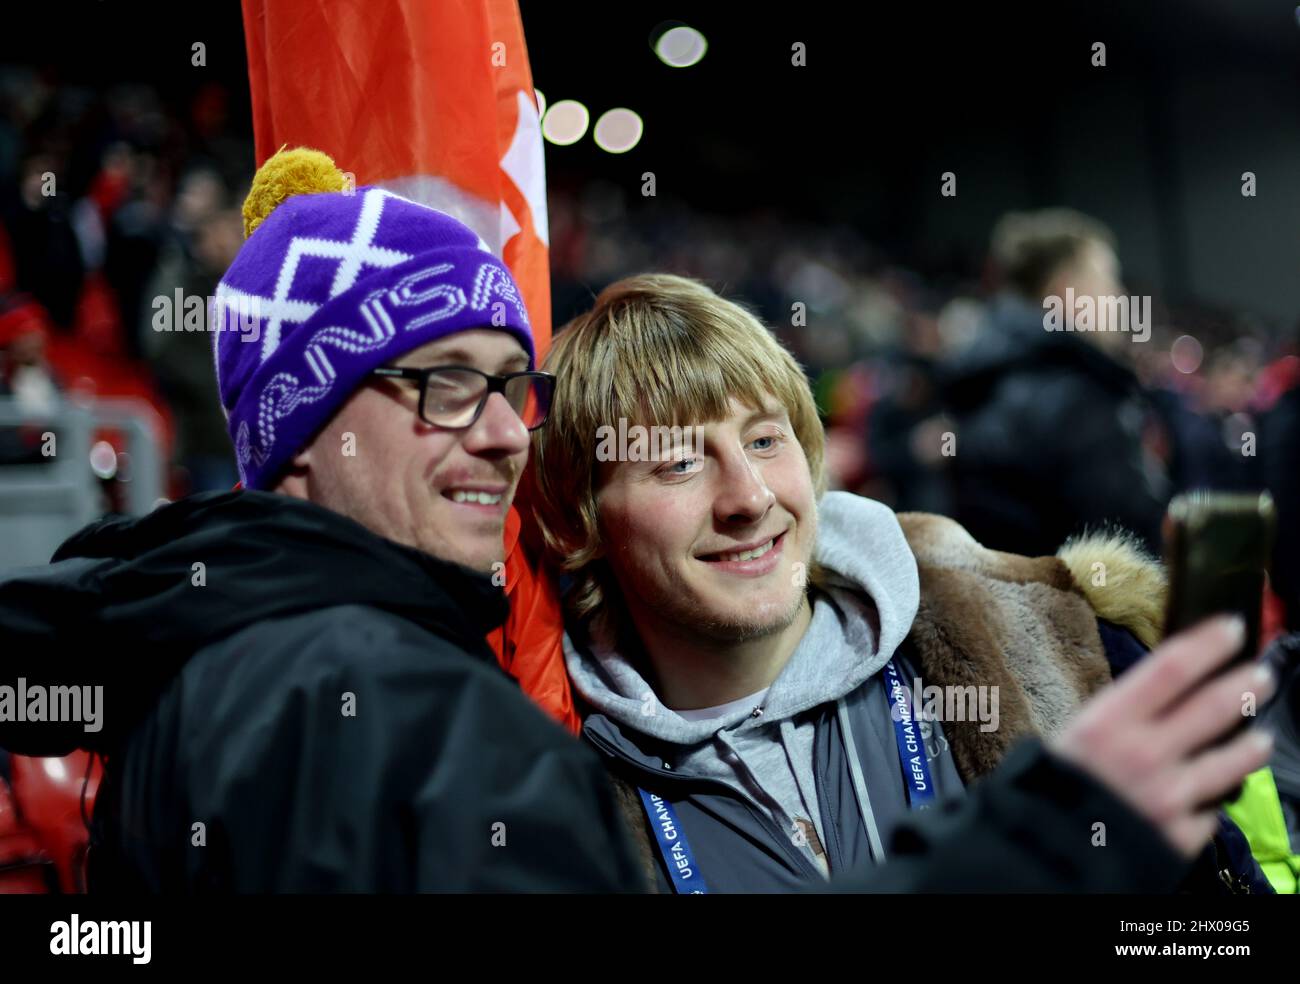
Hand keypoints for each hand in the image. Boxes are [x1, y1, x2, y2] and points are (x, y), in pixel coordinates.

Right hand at [1050, 615, 1275, 858]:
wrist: (1043, 854)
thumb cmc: (1047, 790)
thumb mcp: (1071, 737)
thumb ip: (1116, 719)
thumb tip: (1157, 697)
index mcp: (1108, 722)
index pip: (1171, 668)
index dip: (1207, 643)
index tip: (1229, 628)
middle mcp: (1145, 754)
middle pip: (1213, 707)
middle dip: (1244, 685)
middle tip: (1260, 673)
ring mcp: (1169, 796)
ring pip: (1231, 761)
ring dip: (1251, 744)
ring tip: (1261, 736)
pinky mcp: (1181, 834)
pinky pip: (1210, 811)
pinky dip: (1214, 799)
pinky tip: (1218, 792)